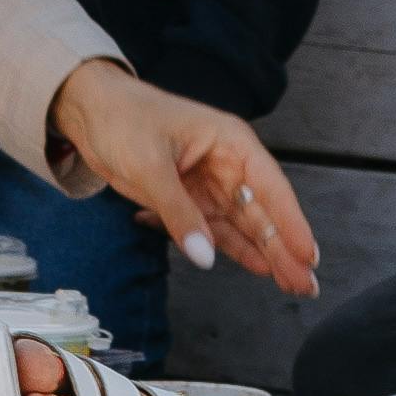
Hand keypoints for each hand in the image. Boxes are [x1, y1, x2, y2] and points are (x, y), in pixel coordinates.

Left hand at [50, 62, 321, 291]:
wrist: (88, 111)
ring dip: (266, 254)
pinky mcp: (189, 199)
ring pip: (245, 225)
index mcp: (230, 142)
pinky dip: (236, 249)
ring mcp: (209, 183)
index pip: (271, 187)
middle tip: (306, 284)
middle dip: (284, 249)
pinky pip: (218, 229)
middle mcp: (228, 163)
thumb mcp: (149, 165)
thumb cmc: (123, 120)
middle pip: (263, 212)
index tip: (308, 254)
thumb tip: (204, 255)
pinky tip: (259, 268)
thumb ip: (178, 213)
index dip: (291, 223)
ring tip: (292, 284)